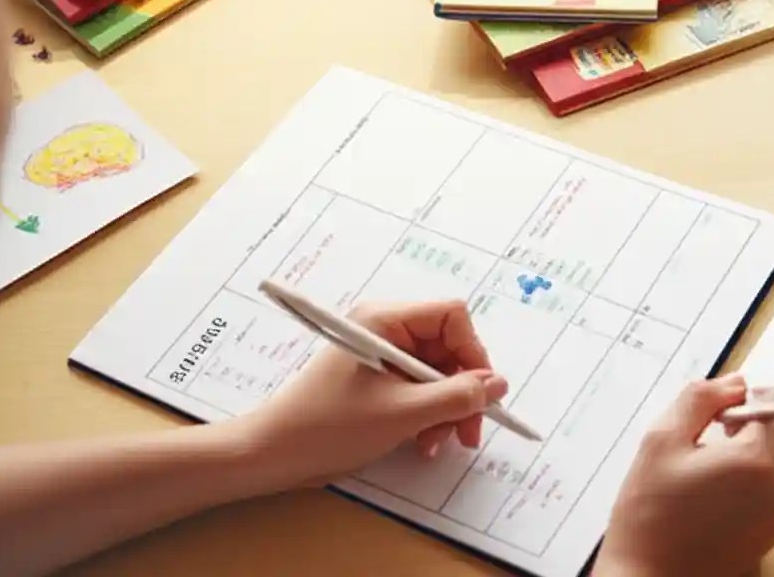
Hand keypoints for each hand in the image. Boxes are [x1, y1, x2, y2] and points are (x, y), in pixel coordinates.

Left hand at [236, 300, 508, 490]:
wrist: (274, 455)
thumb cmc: (330, 426)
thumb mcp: (403, 413)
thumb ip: (457, 396)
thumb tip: (499, 384)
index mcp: (385, 320)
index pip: (452, 317)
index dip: (473, 353)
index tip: (480, 393)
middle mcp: (386, 329)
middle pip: (448, 348)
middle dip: (461, 391)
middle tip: (468, 432)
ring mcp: (382, 355)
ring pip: (438, 374)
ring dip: (446, 410)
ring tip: (437, 443)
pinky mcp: (378, 380)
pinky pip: (420, 389)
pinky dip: (428, 415)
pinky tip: (422, 441)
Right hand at [594, 375, 773, 576]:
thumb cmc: (649, 518)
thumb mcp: (662, 440)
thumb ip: (700, 398)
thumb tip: (733, 383)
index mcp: (758, 461)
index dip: (745, 400)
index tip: (716, 413)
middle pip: (770, 435)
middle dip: (737, 433)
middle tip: (694, 451)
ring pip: (765, 464)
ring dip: (737, 461)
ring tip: (696, 481)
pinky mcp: (771, 535)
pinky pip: (763, 493)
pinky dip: (740, 488)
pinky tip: (704, 501)